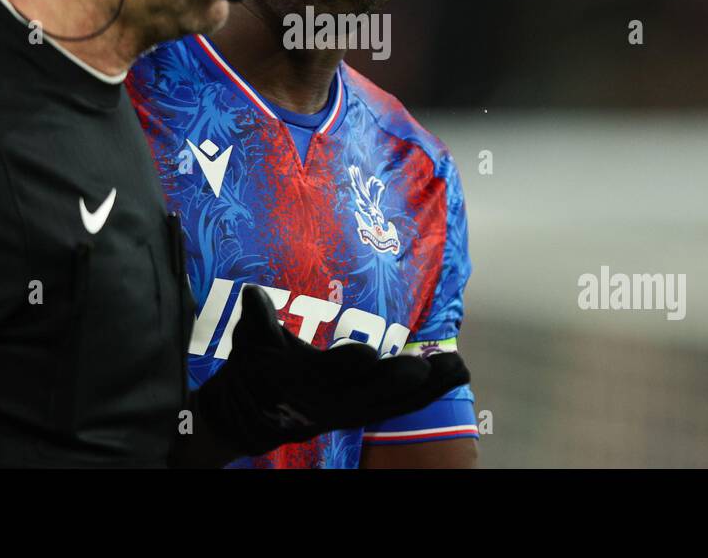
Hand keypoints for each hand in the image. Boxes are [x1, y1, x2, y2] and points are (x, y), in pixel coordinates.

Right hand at [191, 284, 468, 457]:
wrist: (249, 415)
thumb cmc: (252, 369)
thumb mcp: (249, 341)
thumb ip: (256, 319)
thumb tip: (251, 292)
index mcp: (300, 382)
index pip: (325, 376)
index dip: (345, 366)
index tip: (366, 356)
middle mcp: (329, 402)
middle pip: (368, 396)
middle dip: (396, 383)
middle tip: (424, 367)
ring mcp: (349, 412)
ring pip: (392, 404)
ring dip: (426, 389)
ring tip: (458, 368)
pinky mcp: (363, 413)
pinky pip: (399, 408)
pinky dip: (427, 395)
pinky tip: (453, 378)